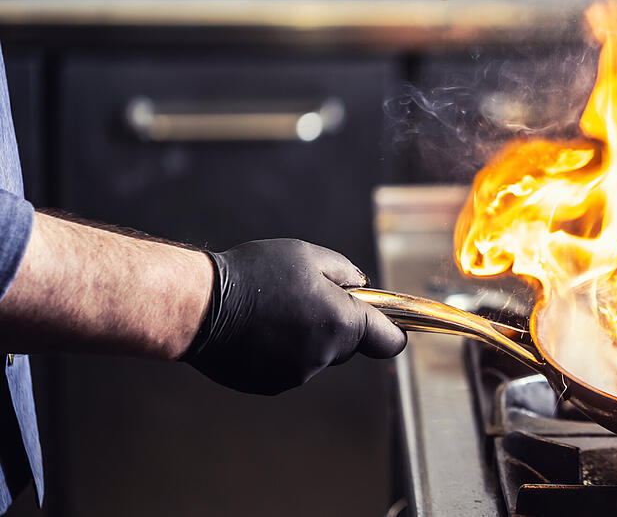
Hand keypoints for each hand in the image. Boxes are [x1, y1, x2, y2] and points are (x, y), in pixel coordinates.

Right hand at [182, 239, 405, 394]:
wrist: (200, 307)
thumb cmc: (256, 275)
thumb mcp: (308, 256)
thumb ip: (345, 272)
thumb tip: (360, 286)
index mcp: (343, 324)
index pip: (389, 341)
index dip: (391, 330)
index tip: (385, 323)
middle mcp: (324, 356)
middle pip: (347, 345)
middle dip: (335, 325)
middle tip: (304, 297)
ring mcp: (296, 375)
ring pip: (315, 356)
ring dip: (304, 337)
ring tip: (271, 310)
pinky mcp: (269, 385)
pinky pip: (287, 367)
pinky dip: (279, 352)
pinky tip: (255, 330)